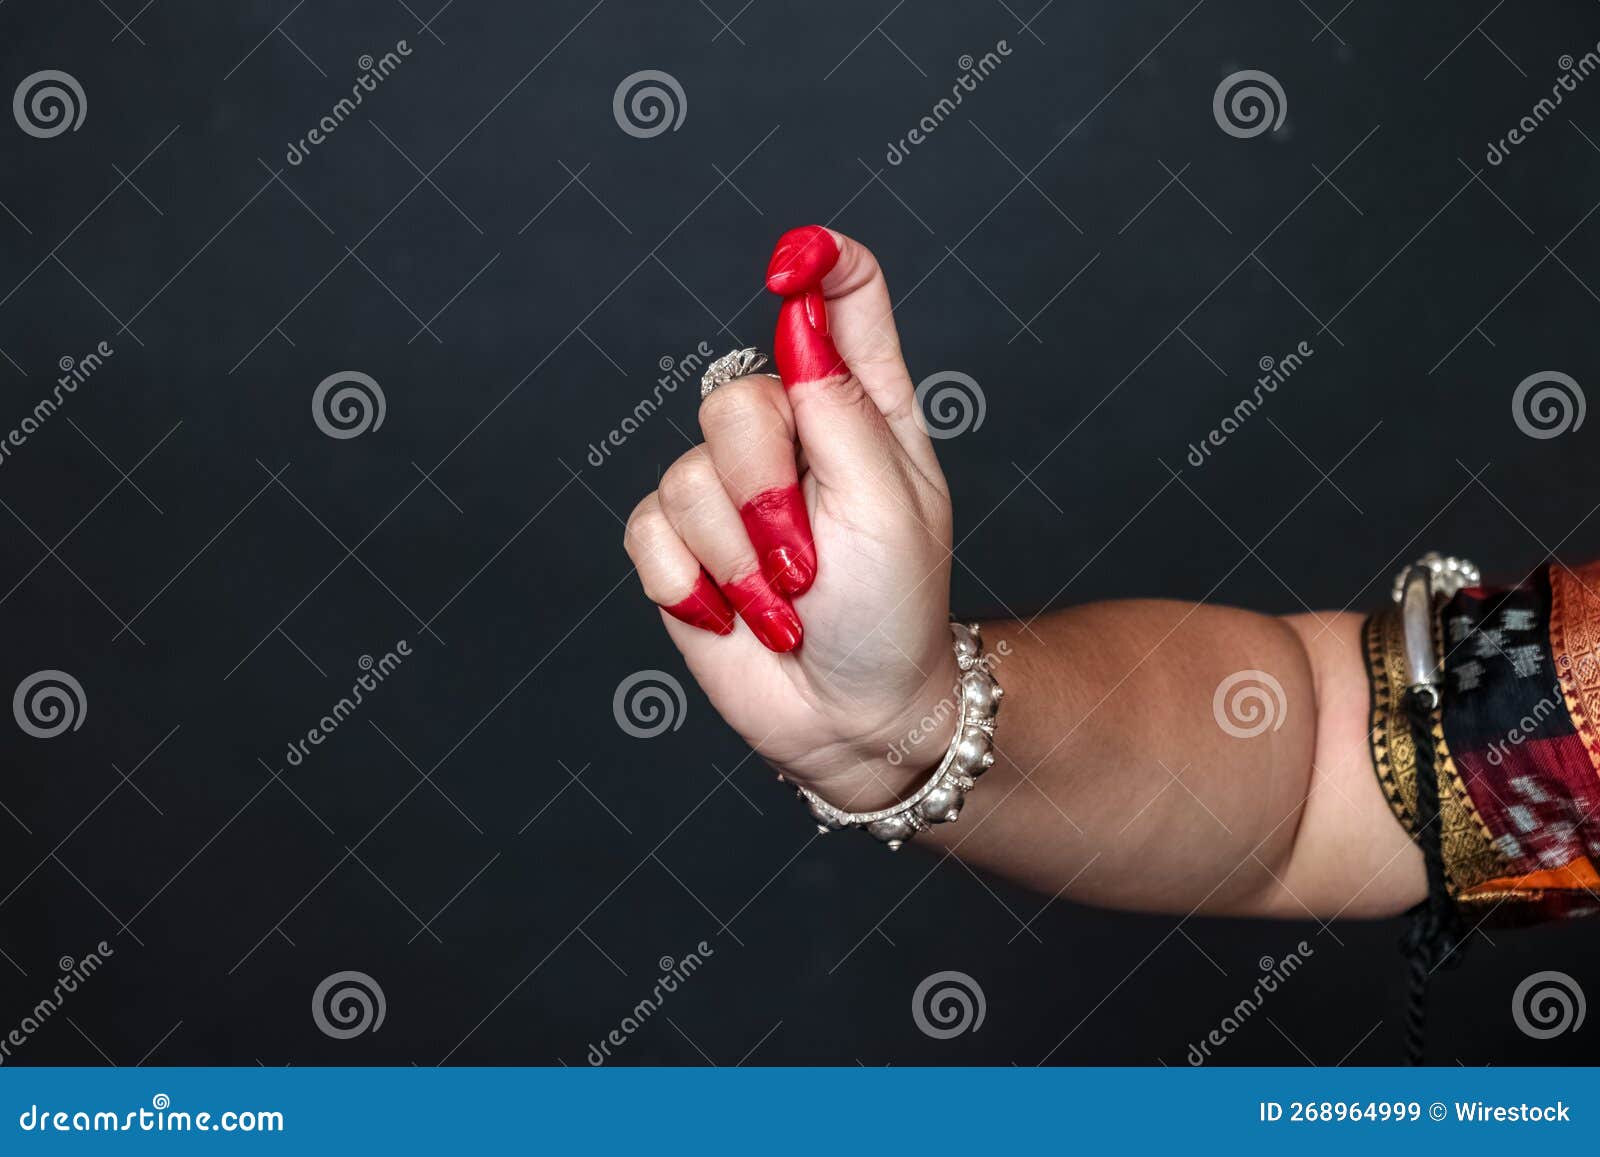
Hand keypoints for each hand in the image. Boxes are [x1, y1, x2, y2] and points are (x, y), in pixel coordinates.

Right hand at [623, 226, 956, 807]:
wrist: (850, 714)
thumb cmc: (893, 610)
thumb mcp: (889, 507)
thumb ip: (839, 409)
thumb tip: (799, 315)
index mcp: (861, 407)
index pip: (841, 297)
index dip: (815, 265)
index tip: (789, 268)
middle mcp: (790, 434)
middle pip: (735, 396)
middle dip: (763, 489)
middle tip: (807, 557)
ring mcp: (729, 488)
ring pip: (686, 475)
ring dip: (739, 558)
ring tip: (785, 600)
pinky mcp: (678, 544)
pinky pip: (646, 530)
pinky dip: (692, 584)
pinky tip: (734, 613)